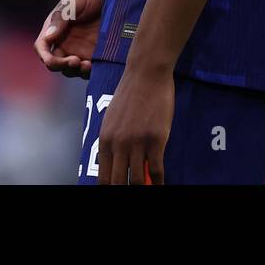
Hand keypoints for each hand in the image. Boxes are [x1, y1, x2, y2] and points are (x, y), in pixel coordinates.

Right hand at [34, 0, 107, 78]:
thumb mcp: (75, 0)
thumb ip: (61, 18)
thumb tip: (48, 37)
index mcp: (55, 27)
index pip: (42, 47)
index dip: (45, 57)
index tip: (54, 61)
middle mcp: (65, 40)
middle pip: (55, 62)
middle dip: (62, 66)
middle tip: (76, 61)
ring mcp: (80, 48)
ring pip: (71, 69)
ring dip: (76, 71)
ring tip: (87, 65)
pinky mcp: (96, 53)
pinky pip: (88, 69)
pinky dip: (88, 73)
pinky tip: (95, 67)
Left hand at [98, 63, 172, 183]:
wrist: (146, 74)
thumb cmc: (130, 94)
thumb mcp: (111, 118)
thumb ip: (111, 141)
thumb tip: (110, 162)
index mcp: (105, 140)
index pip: (104, 178)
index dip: (111, 189)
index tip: (119, 190)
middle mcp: (118, 144)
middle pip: (118, 183)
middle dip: (125, 191)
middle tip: (132, 190)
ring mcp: (137, 142)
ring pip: (137, 181)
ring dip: (143, 188)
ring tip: (148, 187)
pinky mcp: (156, 139)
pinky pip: (156, 170)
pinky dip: (159, 181)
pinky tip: (161, 183)